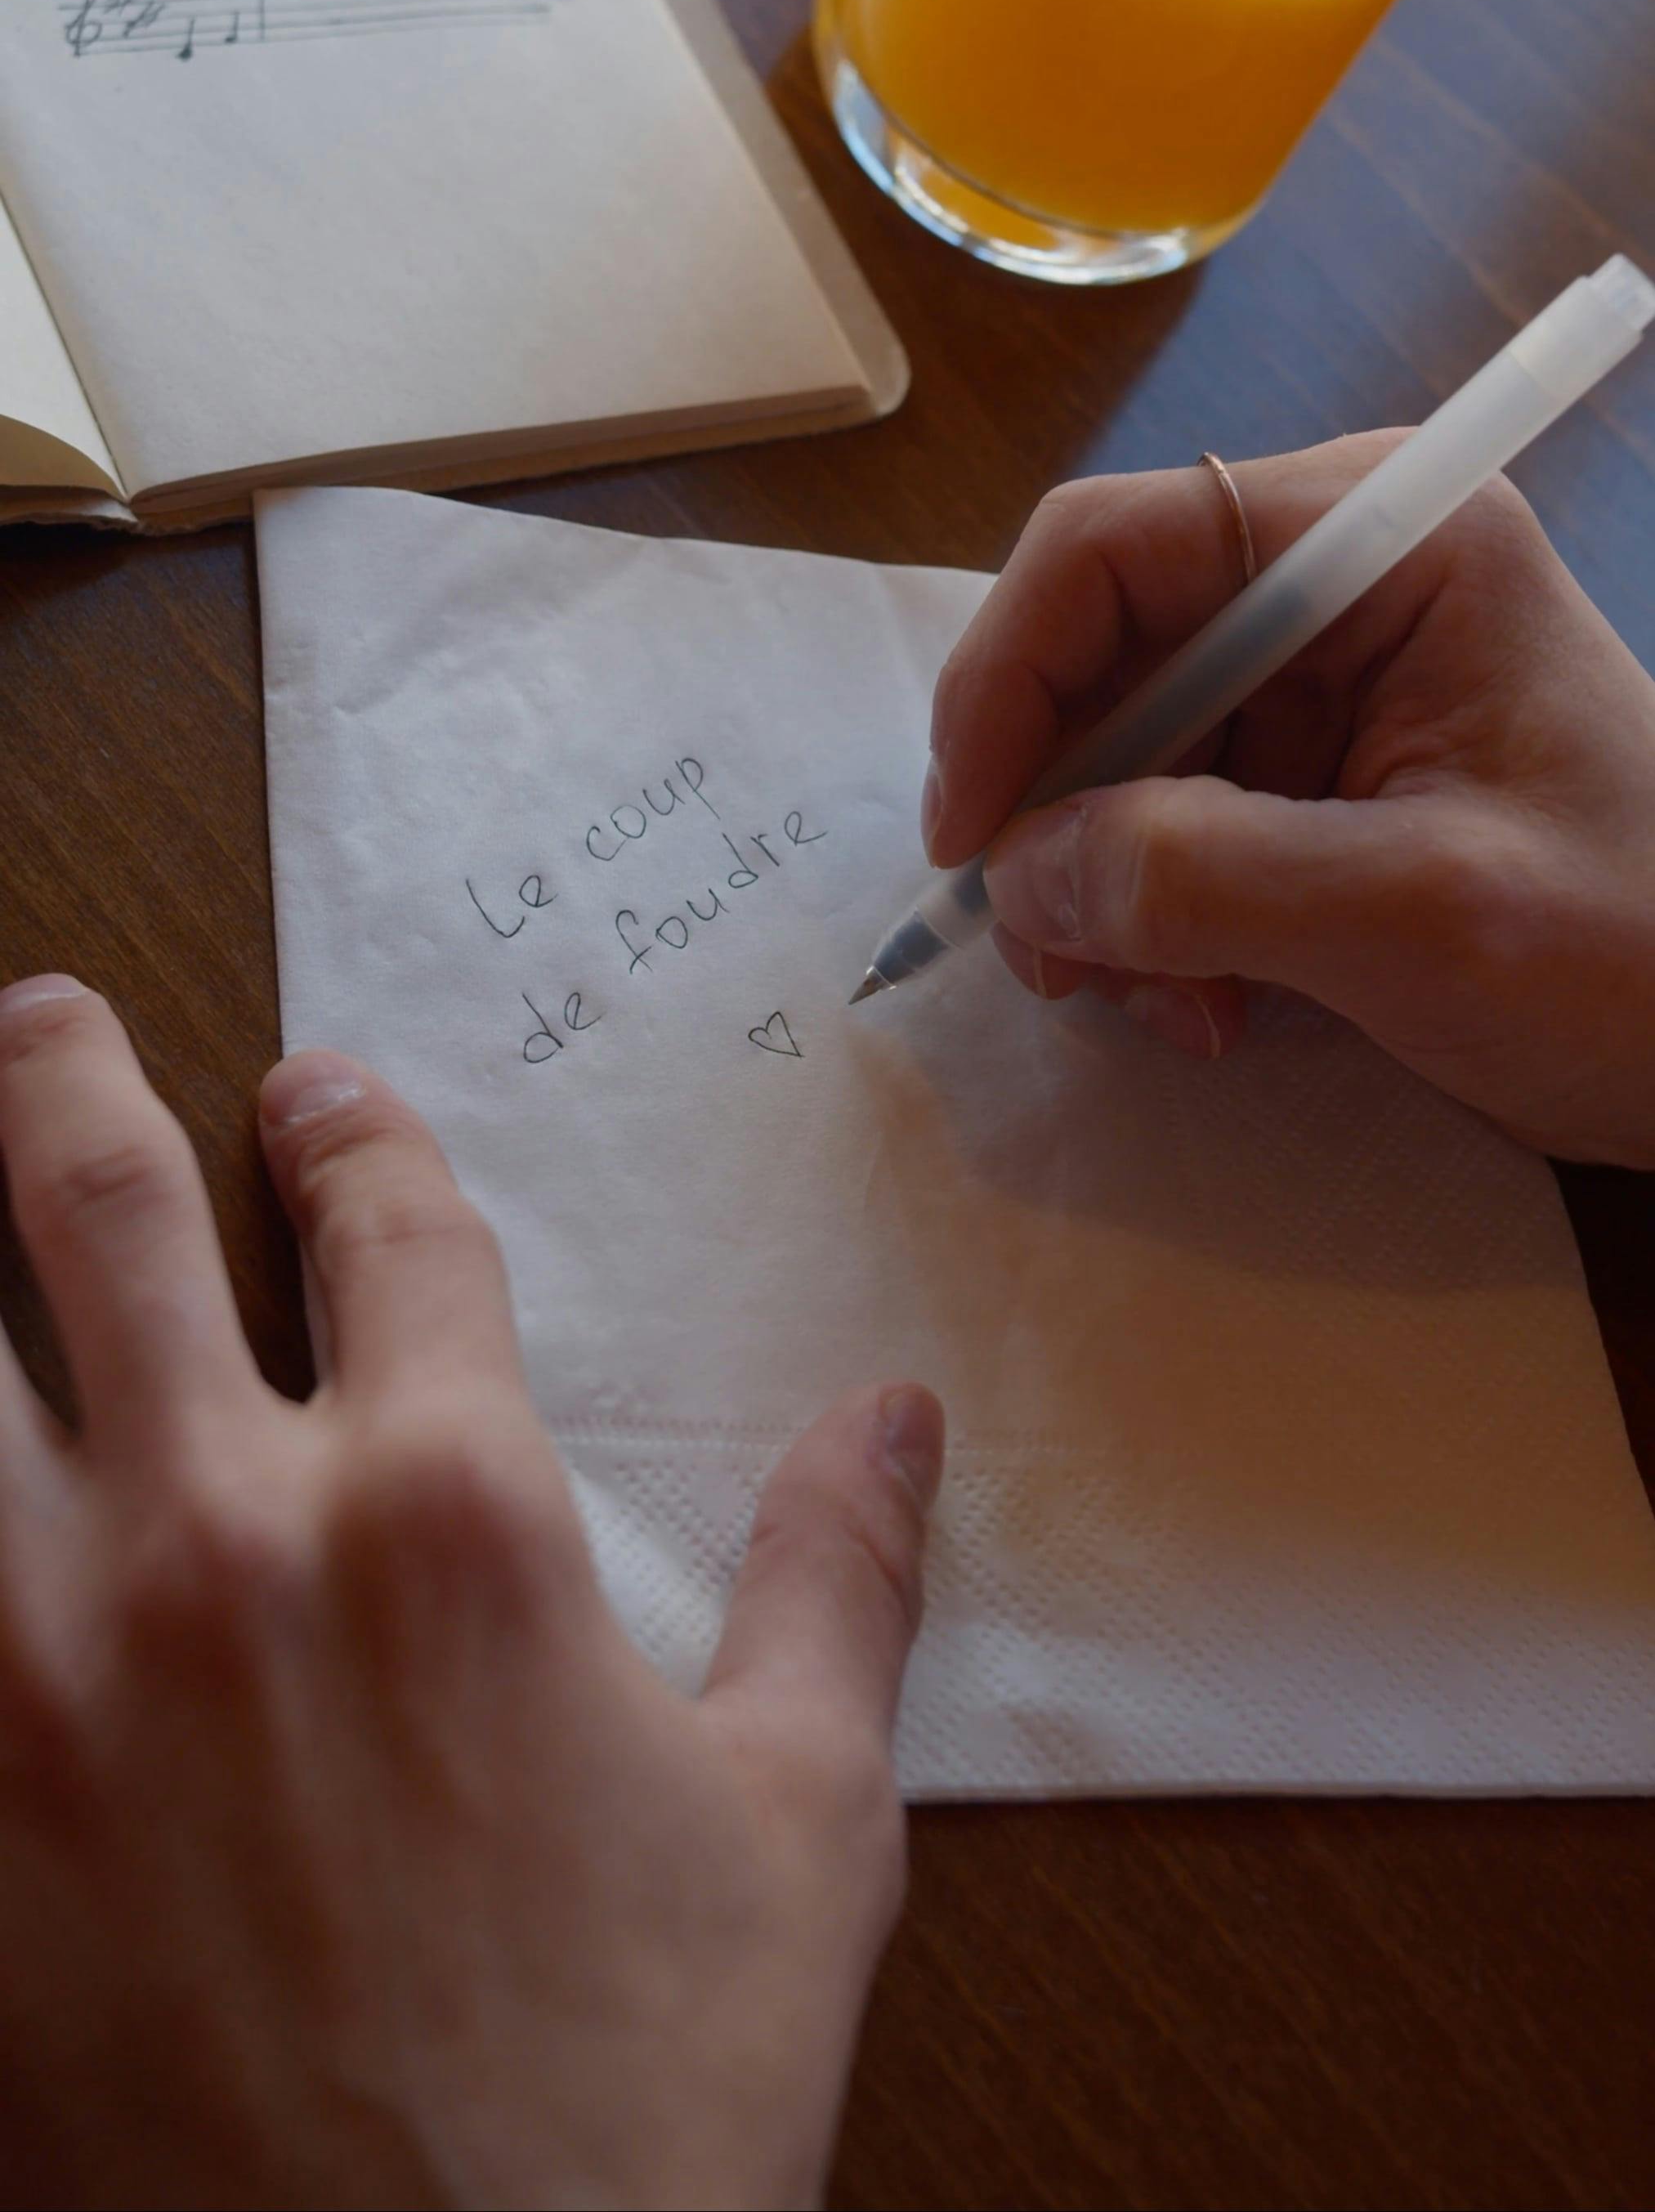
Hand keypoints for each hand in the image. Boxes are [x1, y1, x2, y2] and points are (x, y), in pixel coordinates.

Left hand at [0, 978, 942, 2211]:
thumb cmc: (630, 2111)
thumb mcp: (799, 1834)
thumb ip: (834, 1586)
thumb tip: (891, 1414)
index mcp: (453, 1516)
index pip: (392, 1228)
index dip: (354, 1133)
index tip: (321, 1097)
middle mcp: (230, 1538)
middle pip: (97, 1217)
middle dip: (65, 1087)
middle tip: (46, 1024)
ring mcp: (52, 1667)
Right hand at [926, 439, 1654, 1167]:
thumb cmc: (1639, 959)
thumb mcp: (1421, 917)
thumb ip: (1205, 878)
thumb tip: (1018, 876)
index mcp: (1388, 538)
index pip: (1117, 543)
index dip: (1012, 678)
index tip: (973, 836)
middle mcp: (1344, 577)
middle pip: (1106, 650)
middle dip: (1062, 811)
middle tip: (1059, 964)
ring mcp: (1334, 675)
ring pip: (1124, 748)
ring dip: (1107, 888)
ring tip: (1165, 1008)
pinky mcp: (1327, 770)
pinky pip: (1176, 816)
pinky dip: (1158, 916)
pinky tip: (1211, 1005)